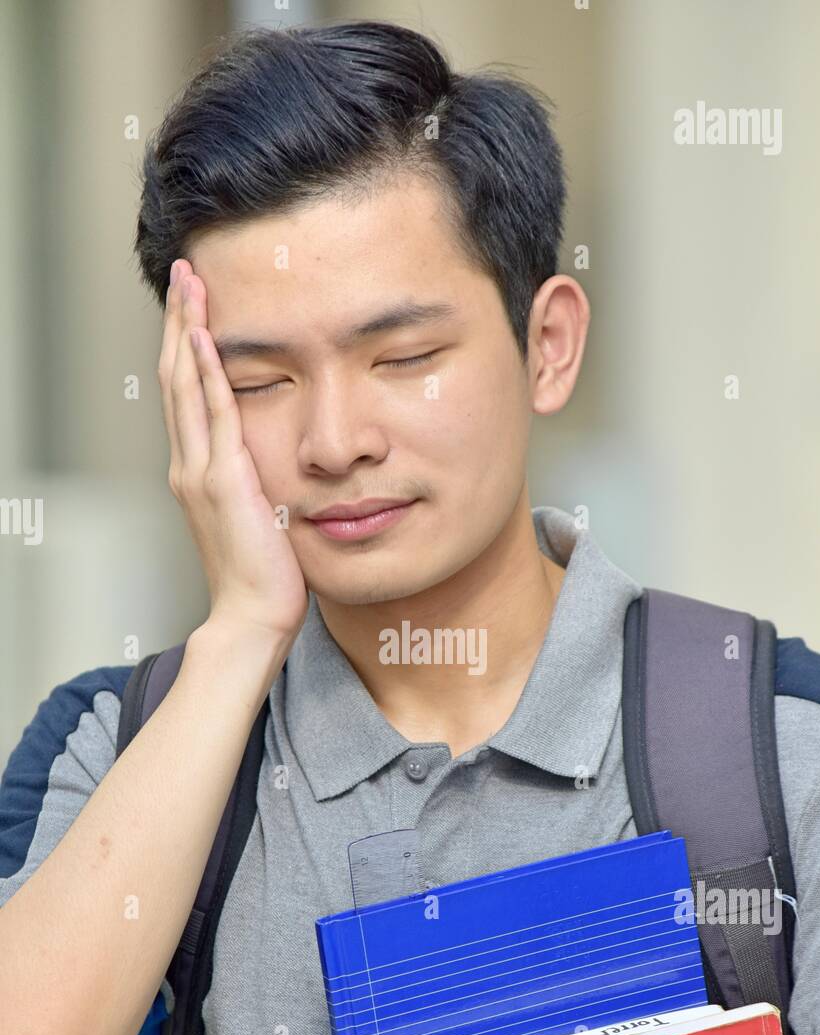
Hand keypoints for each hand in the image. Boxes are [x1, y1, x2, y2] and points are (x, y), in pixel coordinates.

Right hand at [158, 259, 308, 648]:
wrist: (253, 616)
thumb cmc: (266, 575)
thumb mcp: (262, 514)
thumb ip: (259, 482)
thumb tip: (281, 460)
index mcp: (199, 471)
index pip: (189, 394)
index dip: (187, 346)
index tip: (192, 304)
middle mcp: (190, 464)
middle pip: (177, 376)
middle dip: (178, 321)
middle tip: (183, 272)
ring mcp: (200, 471)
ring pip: (187, 384)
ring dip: (186, 329)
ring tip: (189, 284)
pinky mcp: (223, 480)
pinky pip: (214, 413)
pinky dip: (206, 372)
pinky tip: (203, 335)